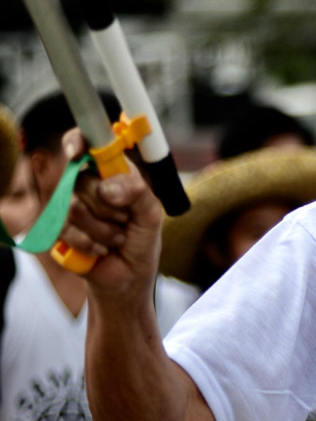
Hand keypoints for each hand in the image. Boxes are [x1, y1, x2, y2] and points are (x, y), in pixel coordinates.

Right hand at [56, 128, 163, 296]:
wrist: (130, 277)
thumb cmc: (142, 241)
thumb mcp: (151, 215)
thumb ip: (138, 192)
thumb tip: (107, 188)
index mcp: (111, 173)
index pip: (86, 143)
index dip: (77, 142)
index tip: (77, 153)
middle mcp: (87, 185)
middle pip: (81, 180)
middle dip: (110, 206)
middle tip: (125, 219)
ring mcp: (70, 207)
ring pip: (74, 207)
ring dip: (104, 230)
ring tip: (117, 238)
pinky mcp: (59, 230)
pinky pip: (67, 230)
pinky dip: (91, 244)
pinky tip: (102, 250)